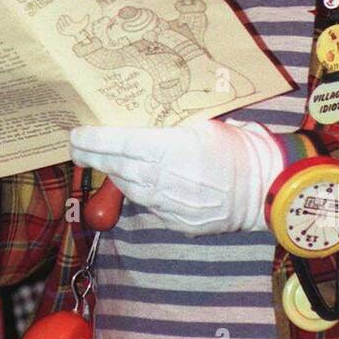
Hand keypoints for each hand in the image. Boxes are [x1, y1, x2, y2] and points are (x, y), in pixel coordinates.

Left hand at [69, 119, 283, 234]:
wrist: (264, 190)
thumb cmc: (238, 149)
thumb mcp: (204, 124)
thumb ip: (172, 125)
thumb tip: (146, 118)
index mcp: (166, 148)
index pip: (116, 143)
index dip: (91, 139)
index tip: (74, 134)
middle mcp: (160, 177)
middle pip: (115, 166)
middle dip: (93, 156)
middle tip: (76, 147)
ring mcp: (166, 203)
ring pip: (128, 187)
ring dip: (115, 174)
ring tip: (106, 162)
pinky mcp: (174, 220)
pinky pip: (148, 203)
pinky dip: (141, 191)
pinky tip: (141, 180)